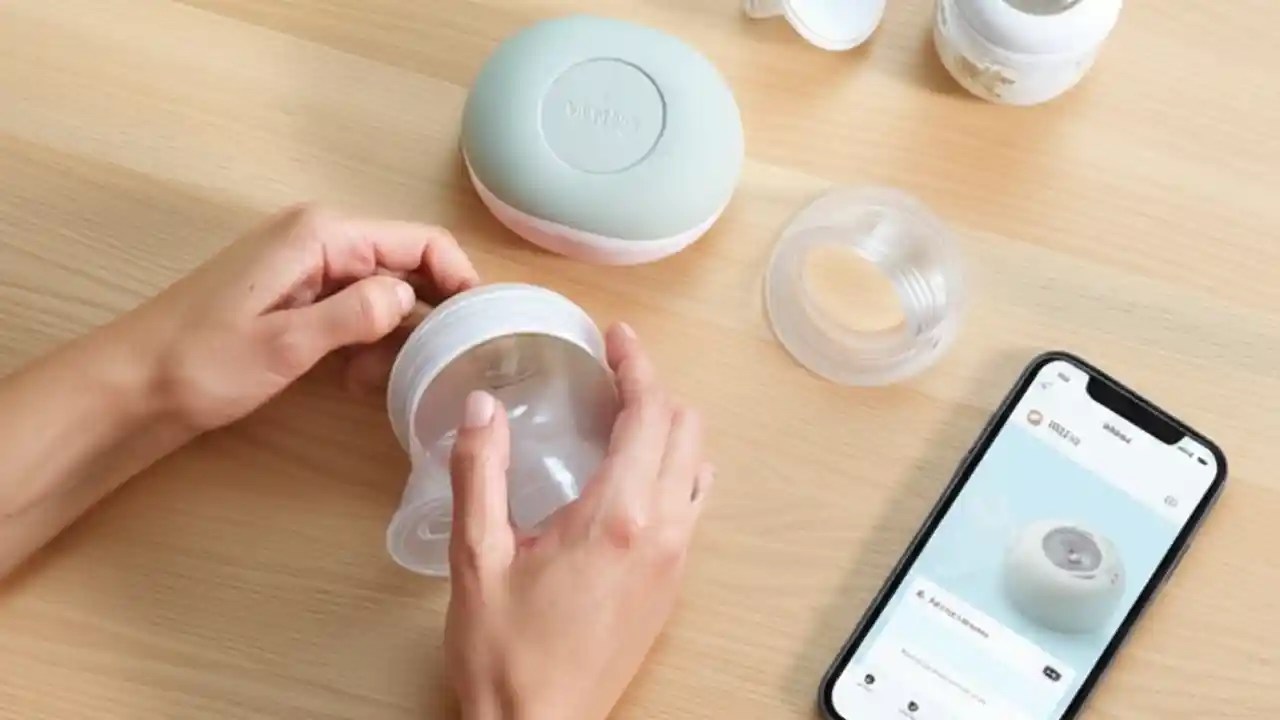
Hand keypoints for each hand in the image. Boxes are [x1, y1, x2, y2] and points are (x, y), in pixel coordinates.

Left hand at [123, 204, 478, 432]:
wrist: (133, 385)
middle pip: (407, 264)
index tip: (483, 328)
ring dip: (400, 334)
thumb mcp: (285, 344)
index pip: (420, 241)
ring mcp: (308, 267)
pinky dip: (370, 342)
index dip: (460, 279)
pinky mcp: (299, 297)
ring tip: (397, 381)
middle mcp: (321, 239)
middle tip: (450, 364)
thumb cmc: (202, 363)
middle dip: (433, 312)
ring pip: (386, 291)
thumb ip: (354, 315)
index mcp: (322, 235)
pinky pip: (357, 310)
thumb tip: (409, 298)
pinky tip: (364, 381)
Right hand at [443, 324, 713, 719]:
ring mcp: (675, 561)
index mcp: (619, 518)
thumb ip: (479, 474)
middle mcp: (663, 533)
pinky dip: (675, 469)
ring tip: (626, 413)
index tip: (617, 340)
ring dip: (671, 429)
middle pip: (686, 431)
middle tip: (615, 369)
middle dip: (656, 389)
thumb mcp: (476, 558)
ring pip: (698, 467)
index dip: (637, 365)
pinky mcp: (672, 586)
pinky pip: (692, 505)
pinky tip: (633, 473)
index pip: (650, 414)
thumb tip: (481, 409)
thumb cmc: (506, 655)